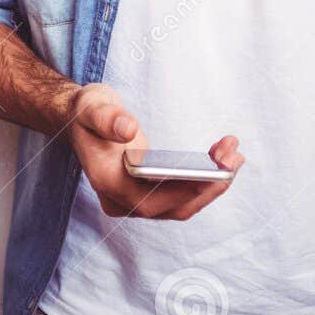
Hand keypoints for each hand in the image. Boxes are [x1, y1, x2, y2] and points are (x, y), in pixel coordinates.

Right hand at [65, 82, 243, 220]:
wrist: (81, 119)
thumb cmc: (87, 113)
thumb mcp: (92, 106)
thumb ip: (106, 118)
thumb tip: (128, 129)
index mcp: (106, 183)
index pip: (150, 201)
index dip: (183, 192)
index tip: (214, 173)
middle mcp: (121, 200)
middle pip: (172, 208)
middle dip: (208, 187)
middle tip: (234, 157)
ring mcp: (135, 200)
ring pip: (181, 206)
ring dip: (211, 185)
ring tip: (233, 155)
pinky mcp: (149, 193)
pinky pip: (181, 196)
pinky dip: (204, 181)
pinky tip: (221, 159)